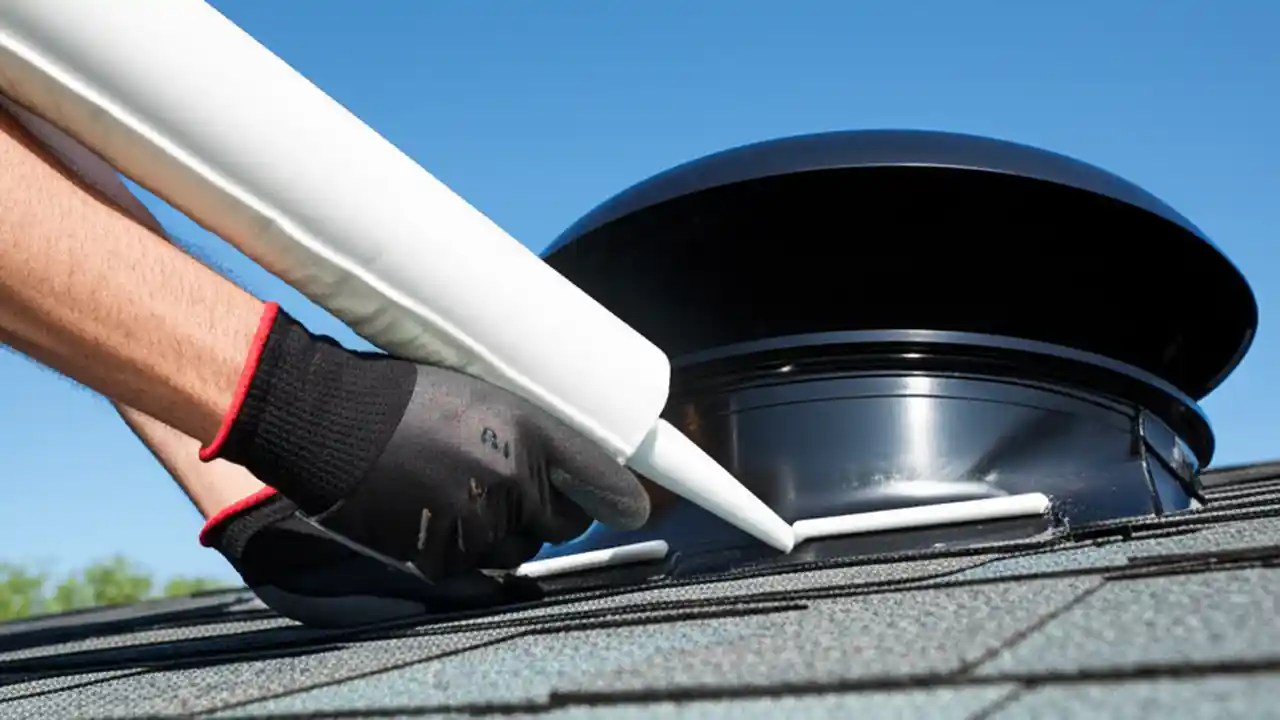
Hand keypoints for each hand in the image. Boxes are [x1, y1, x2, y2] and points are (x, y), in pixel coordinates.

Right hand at [203, 304, 650, 581]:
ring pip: (518, 551)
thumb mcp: (477, 392)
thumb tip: (554, 463)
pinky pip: (477, 572)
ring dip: (503, 534)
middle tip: (508, 489)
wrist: (329, 421)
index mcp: (528, 428)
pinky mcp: (446, 558)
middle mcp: (516, 478)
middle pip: (563, 523)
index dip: (621, 496)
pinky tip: (433, 517)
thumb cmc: (398, 396)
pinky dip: (463, 554)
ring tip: (458, 495)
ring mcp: (482, 522)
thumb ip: (522, 431)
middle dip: (546, 513)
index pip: (597, 473)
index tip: (635, 510)